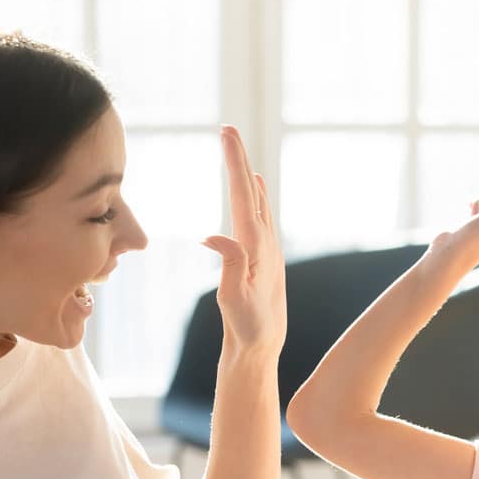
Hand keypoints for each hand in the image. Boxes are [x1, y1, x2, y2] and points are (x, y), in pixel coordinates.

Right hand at [202, 126, 285, 354]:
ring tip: (239, 151)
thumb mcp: (235, 299)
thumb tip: (212, 235)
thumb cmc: (248, 328)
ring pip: (257, 202)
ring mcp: (267, 250)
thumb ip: (230, 264)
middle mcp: (266, 243)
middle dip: (238, 159)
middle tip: (228, 129)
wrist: (262, 348)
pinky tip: (255, 188)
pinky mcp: (263, 258)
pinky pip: (258, 216)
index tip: (226, 135)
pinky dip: (253, 195)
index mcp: (256, 247)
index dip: (234, 163)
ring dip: (246, 174)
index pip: (243, 195)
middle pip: (251, 191)